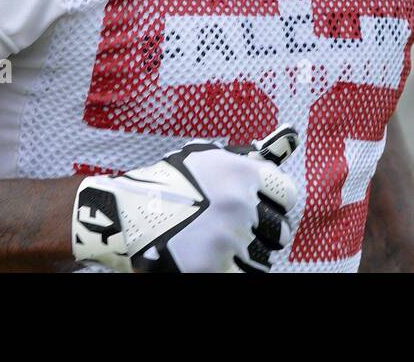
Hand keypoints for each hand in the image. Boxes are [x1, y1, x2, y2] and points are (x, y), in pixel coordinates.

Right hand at [72, 126, 298, 272]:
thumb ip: (245, 155)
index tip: (263, 208)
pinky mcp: (215, 268)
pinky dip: (236, 270)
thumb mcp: (205, 157)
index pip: (287, 194)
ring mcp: (228, 239)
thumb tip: (289, 138)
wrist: (123, 215)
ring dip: (250, 254)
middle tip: (241, 231)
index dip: (275, 202)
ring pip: (265, 257)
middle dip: (264, 232)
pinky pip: (246, 275)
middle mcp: (240, 205)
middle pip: (280, 230)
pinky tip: (218, 261)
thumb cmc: (166, 183)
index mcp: (242, 173)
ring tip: (226, 246)